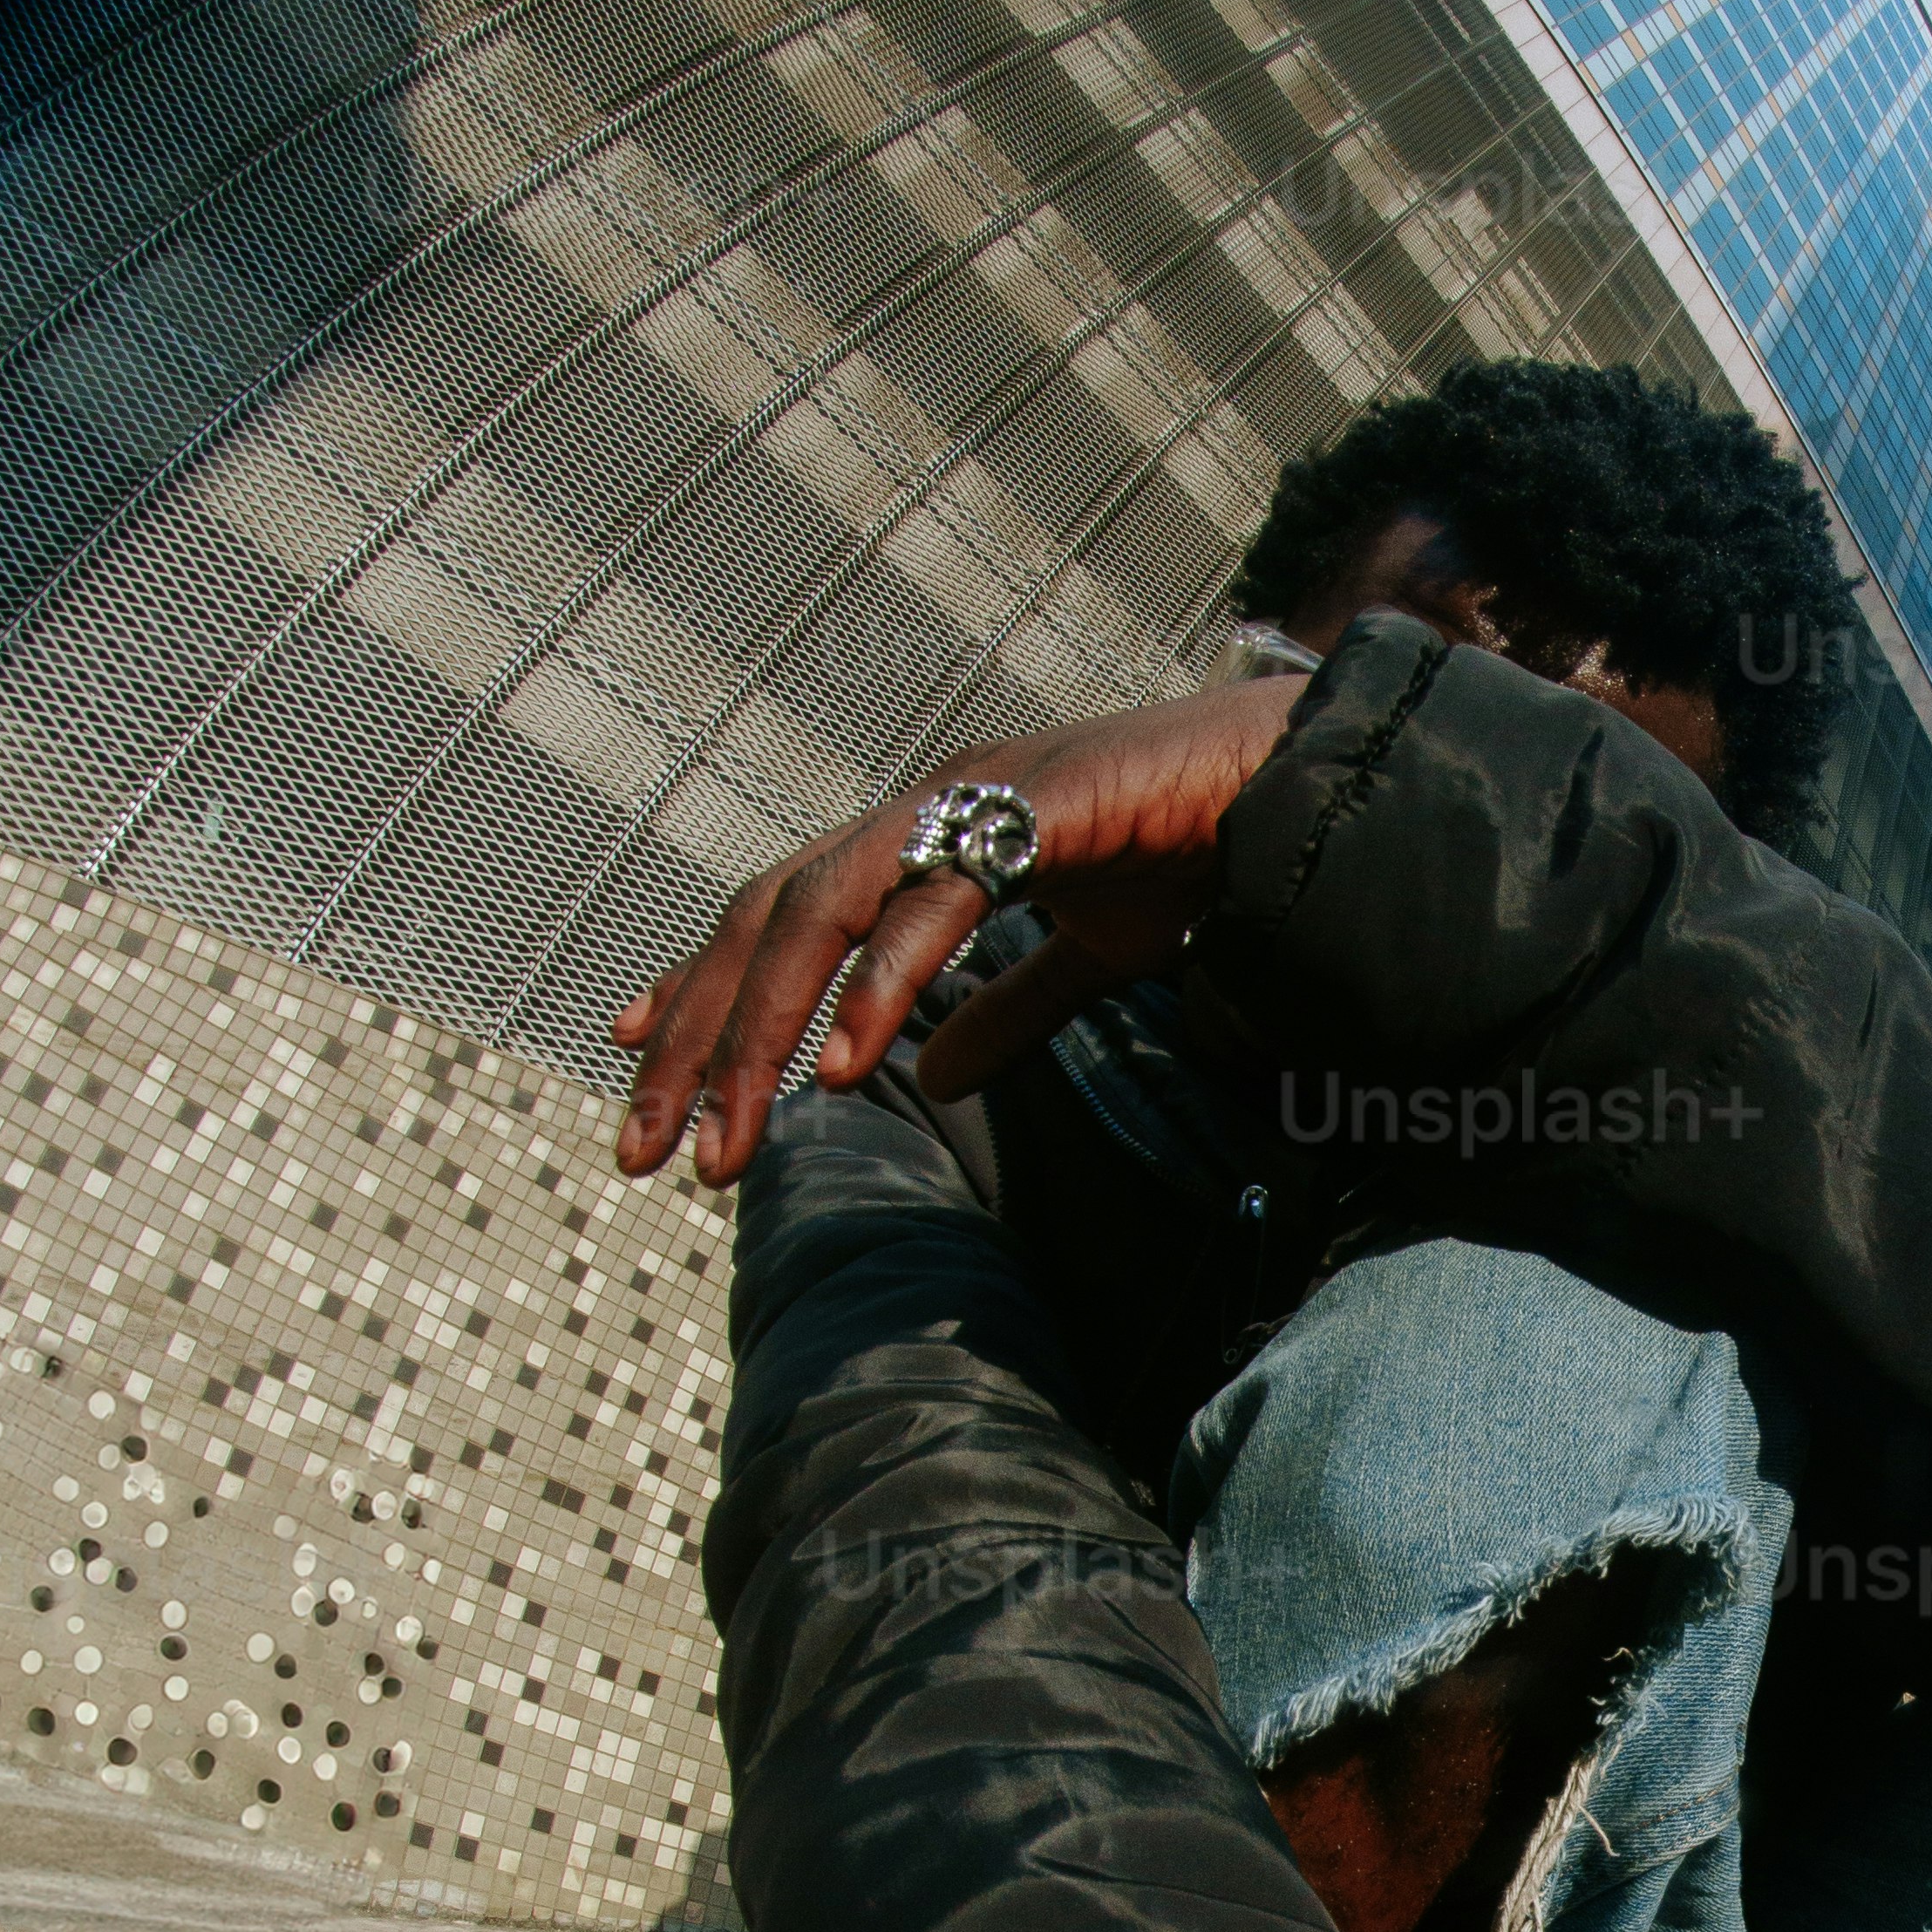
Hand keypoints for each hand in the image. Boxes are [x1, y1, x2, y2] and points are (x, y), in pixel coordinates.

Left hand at [611, 664, 1303, 1183]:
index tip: (633, 1055)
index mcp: (923, 840)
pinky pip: (932, 898)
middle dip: (691, 1037)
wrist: (1298, 780)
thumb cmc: (1195, 853)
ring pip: (816, 913)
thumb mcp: (1083, 959)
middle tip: (645, 1151)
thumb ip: (1004, 1014)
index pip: (777, 914)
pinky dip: (880, 982)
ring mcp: (968, 798)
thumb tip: (930, 1081)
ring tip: (728, 1138)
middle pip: (762, 920)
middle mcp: (922, 809)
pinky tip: (850, 1066)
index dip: (697, 982)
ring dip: (756, 1031)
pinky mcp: (1031, 807)